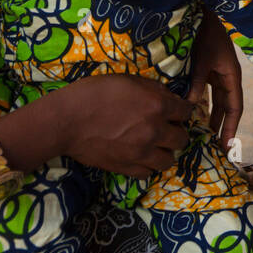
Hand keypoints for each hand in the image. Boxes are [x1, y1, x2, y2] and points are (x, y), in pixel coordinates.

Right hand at [56, 75, 191, 177]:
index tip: (176, 112)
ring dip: (164, 152)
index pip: (186, 112)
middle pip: (182, 139)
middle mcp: (155, 131)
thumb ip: (152, 88)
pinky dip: (147, 165)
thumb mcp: (126, 80)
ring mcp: (142, 152)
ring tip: (154, 145)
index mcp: (157, 106)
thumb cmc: (93, 94)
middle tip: (165, 129)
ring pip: (168, 160)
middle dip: (176, 132)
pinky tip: (139, 156)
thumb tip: (167, 96)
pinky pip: (148, 173)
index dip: (182, 110)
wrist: (67, 121)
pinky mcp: (127, 168)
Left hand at [188, 7, 243, 150]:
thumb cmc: (206, 34)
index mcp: (232, 77)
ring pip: (218, 102)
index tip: (227, 144)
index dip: (232, 126)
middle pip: (227, 108)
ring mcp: (218, 74)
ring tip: (205, 135)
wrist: (204, 13)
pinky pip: (208, 92)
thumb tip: (191, 107)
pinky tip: (194, 114)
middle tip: (216, 147)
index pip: (235, 108)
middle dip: (223, 126)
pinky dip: (203, 104)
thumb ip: (198, 83)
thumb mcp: (202, 60)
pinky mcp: (208, 70)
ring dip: (213, 117)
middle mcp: (227, 78)